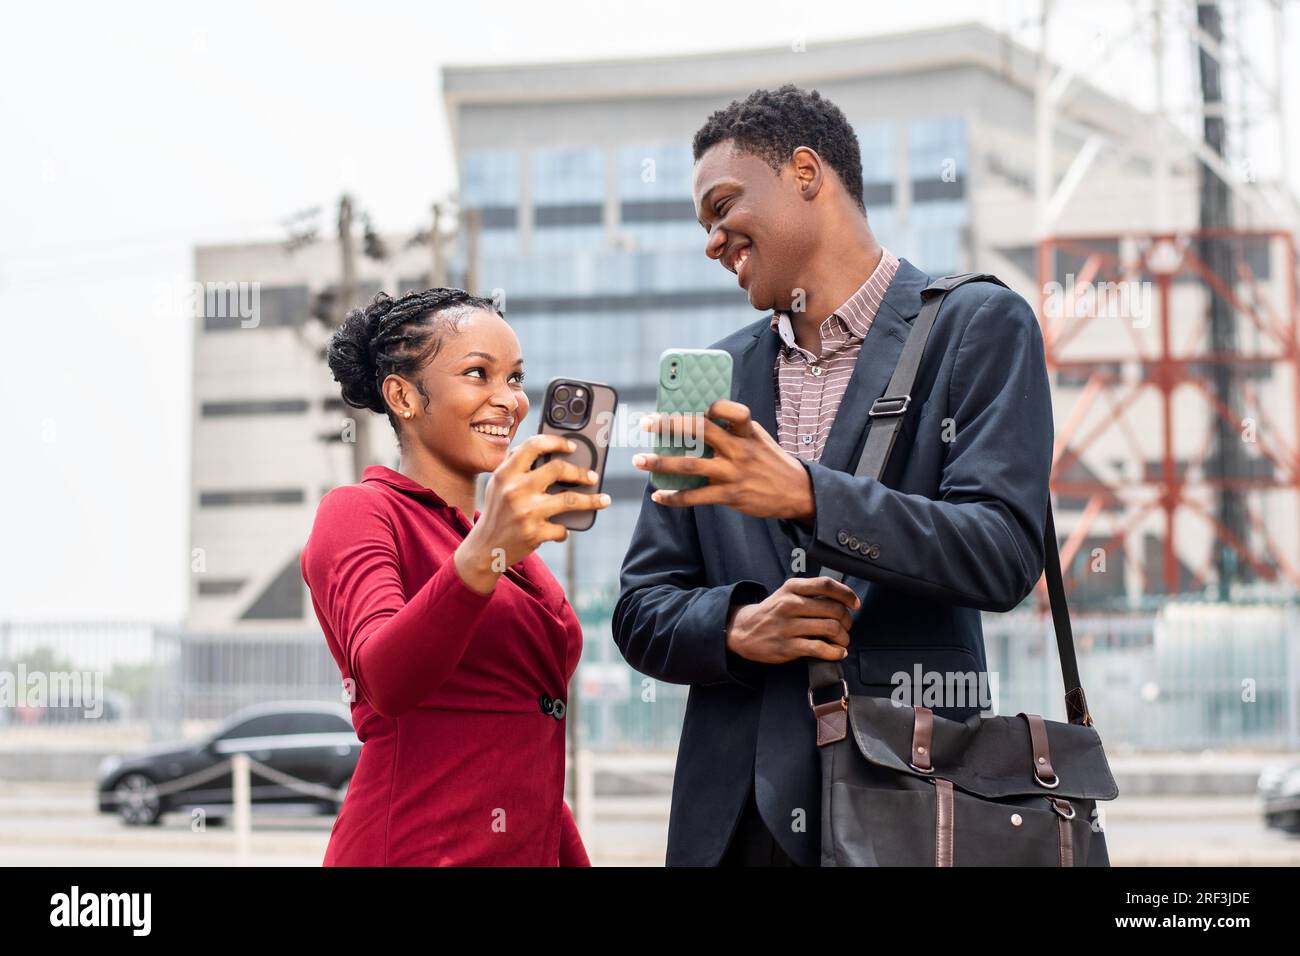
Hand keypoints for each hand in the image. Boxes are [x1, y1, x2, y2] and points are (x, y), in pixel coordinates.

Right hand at [454, 434, 609, 594]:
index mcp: (505, 473)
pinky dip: (565, 529)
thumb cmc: (497, 511)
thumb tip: (550, 450)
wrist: (484, 549)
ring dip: (592, 500)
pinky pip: (562, 528)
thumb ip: (517, 466)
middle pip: (558, 469)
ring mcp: (526, 512)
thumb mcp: (498, 484)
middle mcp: (515, 490)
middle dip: (581, 472)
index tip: (572, 446)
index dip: (557, 442)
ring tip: (604, 500)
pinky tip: (565, 529)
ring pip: (570, 500)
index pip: (534, 445)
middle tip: (592, 476)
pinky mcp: (535, 533)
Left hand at [632, 400, 814, 520]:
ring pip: (691, 465)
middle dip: (671, 426)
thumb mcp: (759, 439)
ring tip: (639, 461)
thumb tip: (697, 422)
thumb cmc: (772, 462)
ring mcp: (734, 473)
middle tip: (648, 423)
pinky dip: (674, 497)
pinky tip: (659, 495)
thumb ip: (734, 431)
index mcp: (748, 431)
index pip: (730, 410)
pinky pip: (696, 497)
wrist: (797, 493)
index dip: (712, 407)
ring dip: (661, 462)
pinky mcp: (730, 495)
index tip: (697, 408)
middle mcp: (740, 449)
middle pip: (702, 432)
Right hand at [725, 576, 859, 664]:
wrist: (744, 631)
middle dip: (847, 621)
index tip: (855, 604)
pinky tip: (837, 652)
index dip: (846, 594)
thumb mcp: (787, 593)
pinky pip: (820, 649)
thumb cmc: (772, 612)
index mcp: (792, 588)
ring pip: (831, 629)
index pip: (826, 585)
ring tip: (842, 641)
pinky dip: (835, 652)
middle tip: (846, 627)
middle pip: (834, 609)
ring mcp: (788, 626)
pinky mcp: (788, 646)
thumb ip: (811, 592)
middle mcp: (790, 604)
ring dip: (843, 638)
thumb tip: (843, 599)